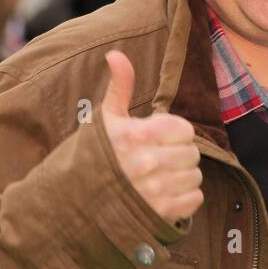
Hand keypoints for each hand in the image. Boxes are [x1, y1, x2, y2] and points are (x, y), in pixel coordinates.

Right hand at [101, 50, 203, 222]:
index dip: (175, 134)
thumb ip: (119, 86)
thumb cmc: (93, 156)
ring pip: (195, 177)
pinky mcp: (159, 214)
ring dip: (183, 177)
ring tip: (162, 177)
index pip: (184, 130)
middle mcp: (147, 163)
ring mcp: (154, 191)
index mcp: (136, 135)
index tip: (160, 139)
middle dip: (179, 155)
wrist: (72, 202)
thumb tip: (116, 54)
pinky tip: (166, 195)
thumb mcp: (105, 119)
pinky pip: (194, 200)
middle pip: (192, 154)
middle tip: (161, 159)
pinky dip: (185, 199)